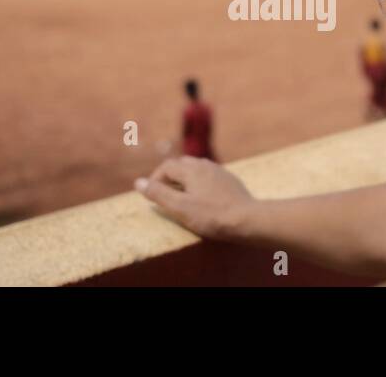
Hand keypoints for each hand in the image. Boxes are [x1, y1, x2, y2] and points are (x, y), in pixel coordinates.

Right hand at [135, 156, 253, 240]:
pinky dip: (200, 183)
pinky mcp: (230, 181)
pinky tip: (203, 198)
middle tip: (165, 194)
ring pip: (197, 169)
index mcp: (191, 169)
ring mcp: (220, 172)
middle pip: (182, 164)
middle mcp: (205, 165)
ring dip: (186, 179)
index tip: (152, 194)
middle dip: (170, 176)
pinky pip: (210, 177)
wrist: (247, 219)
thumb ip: (158, 193)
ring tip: (182, 196)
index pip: (167, 167)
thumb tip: (138, 182)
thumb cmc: (211, 215)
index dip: (156, 179)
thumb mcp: (179, 207)